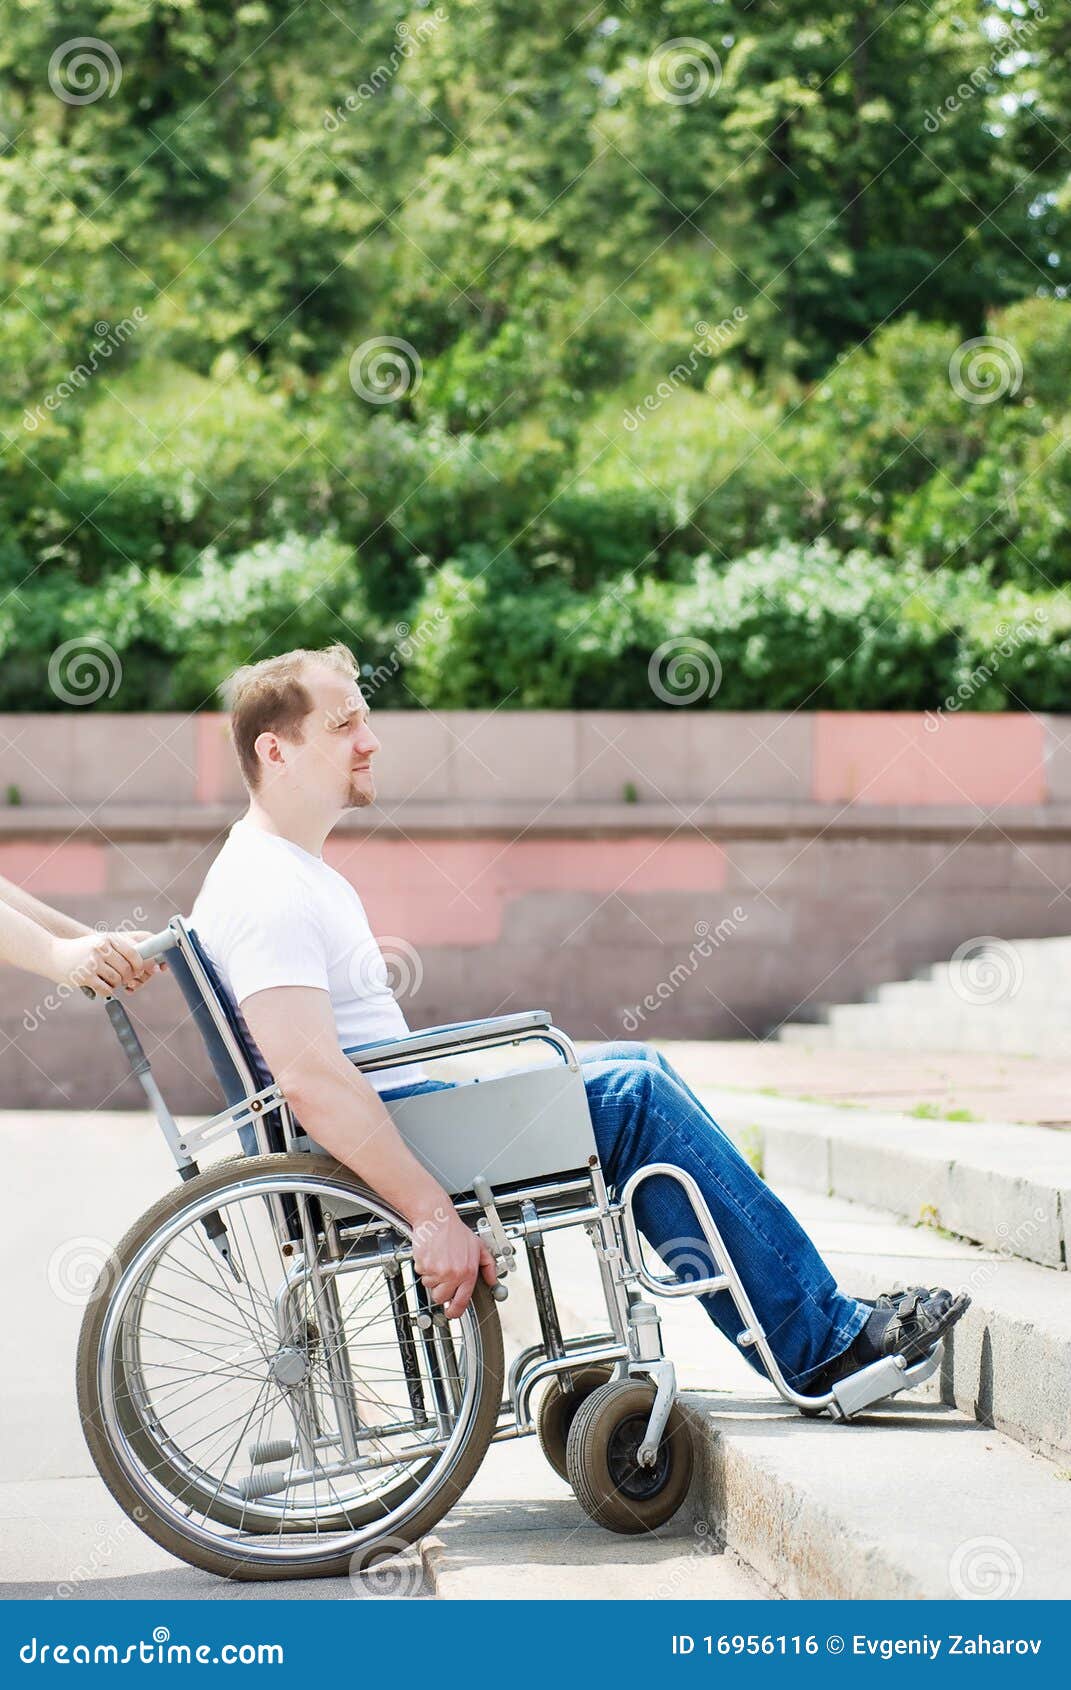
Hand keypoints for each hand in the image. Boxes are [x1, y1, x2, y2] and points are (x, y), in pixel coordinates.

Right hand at [55, 931, 158, 995]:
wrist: (52, 955)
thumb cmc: (81, 950)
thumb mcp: (99, 943)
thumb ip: (118, 950)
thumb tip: (143, 965)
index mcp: (107, 939)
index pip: (133, 954)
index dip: (139, 965)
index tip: (138, 971)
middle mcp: (101, 949)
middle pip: (126, 969)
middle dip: (128, 977)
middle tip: (124, 980)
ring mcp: (92, 963)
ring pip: (117, 980)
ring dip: (116, 984)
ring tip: (110, 982)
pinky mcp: (85, 977)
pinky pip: (105, 989)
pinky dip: (107, 991)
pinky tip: (102, 988)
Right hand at [410, 1203, 497, 1320]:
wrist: (437, 1218)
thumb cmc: (455, 1231)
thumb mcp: (479, 1246)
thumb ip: (488, 1265)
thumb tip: (492, 1280)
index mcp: (468, 1272)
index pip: (462, 1301)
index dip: (455, 1311)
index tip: (451, 1313)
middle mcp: (453, 1273)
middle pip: (441, 1298)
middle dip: (440, 1290)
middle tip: (442, 1276)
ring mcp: (438, 1270)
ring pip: (429, 1286)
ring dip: (431, 1276)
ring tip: (438, 1260)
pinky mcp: (424, 1265)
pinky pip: (421, 1273)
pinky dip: (423, 1266)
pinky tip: (431, 1255)